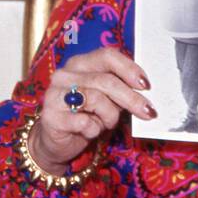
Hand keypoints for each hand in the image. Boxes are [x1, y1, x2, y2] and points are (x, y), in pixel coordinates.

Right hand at [32, 48, 156, 172]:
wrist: (58, 141)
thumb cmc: (87, 115)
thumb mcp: (108, 98)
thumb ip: (122, 89)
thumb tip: (146, 89)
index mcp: (81, 63)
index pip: (107, 56)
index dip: (129, 69)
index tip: (146, 85)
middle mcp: (65, 74)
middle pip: (105, 80)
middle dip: (131, 98)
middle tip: (147, 111)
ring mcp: (54, 94)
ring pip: (95, 99)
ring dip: (110, 116)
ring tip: (108, 123)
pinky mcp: (50, 116)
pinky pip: (82, 122)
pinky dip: (93, 129)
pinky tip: (90, 131)